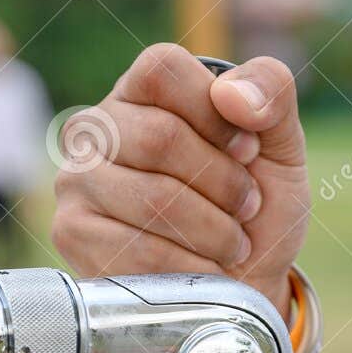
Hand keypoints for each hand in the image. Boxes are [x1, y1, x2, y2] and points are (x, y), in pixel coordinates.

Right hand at [51, 42, 309, 320]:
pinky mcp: (72, 232)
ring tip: (233, 244)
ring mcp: (76, 179)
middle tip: (248, 208)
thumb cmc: (255, 206)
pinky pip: (138, 249)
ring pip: (153, 199)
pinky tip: (206, 270)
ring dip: (214, 231)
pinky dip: (190, 267)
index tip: (249, 153)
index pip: (162, 70)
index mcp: (141, 89)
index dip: (216, 116)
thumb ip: (271, 92)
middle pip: (160, 138)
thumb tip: (232, 94)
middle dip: (223, 183)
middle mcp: (96, 126)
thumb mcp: (279, 143)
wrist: (244, 281)